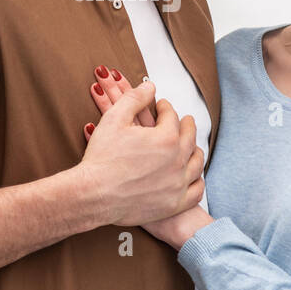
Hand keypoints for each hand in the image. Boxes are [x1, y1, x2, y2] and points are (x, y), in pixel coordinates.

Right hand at [78, 70, 204, 228]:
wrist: (93, 194)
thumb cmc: (102, 157)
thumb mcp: (114, 118)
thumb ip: (134, 98)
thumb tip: (150, 86)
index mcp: (166, 138)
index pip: (172, 117)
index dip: (166, 108)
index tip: (163, 105)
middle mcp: (178, 160)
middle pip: (189, 138)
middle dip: (186, 126)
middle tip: (184, 121)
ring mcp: (178, 184)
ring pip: (196, 163)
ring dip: (194, 150)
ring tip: (191, 145)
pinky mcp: (174, 204)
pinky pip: (196, 190)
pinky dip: (197, 181)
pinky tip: (192, 175)